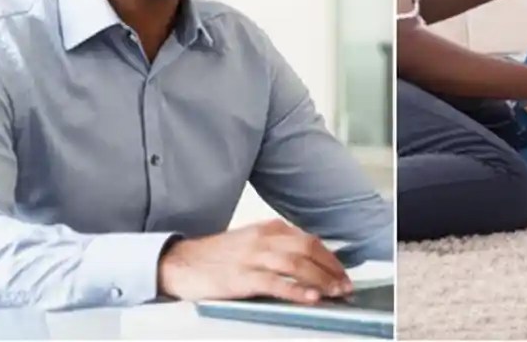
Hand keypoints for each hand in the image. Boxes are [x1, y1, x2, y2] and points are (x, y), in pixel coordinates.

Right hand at [157, 219, 352, 304]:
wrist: (181, 262)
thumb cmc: (215, 256)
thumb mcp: (249, 242)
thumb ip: (276, 247)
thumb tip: (307, 262)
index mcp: (266, 229)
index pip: (308, 239)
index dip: (329, 257)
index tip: (342, 272)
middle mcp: (261, 239)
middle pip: (307, 248)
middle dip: (331, 268)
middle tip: (345, 285)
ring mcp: (251, 257)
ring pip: (295, 264)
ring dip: (320, 279)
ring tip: (335, 292)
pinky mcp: (241, 277)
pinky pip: (274, 283)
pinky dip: (295, 290)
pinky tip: (310, 298)